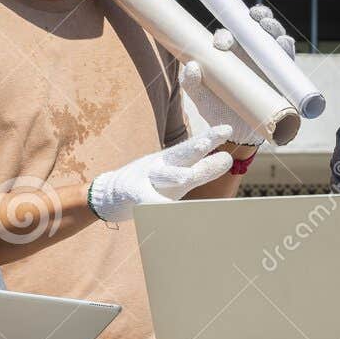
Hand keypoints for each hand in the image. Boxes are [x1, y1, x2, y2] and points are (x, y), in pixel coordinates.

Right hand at [86, 126, 234, 221]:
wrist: (110, 193)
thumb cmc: (150, 183)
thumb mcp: (177, 174)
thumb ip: (202, 168)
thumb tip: (229, 160)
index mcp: (173, 160)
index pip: (194, 147)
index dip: (210, 138)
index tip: (228, 130)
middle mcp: (161, 164)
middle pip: (181, 154)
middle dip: (197, 147)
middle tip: (209, 141)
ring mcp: (145, 177)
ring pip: (163, 175)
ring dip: (174, 175)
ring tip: (186, 177)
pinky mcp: (132, 193)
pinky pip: (145, 199)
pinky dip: (153, 204)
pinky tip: (161, 209)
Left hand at [179, 6, 295, 146]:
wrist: (238, 136)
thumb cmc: (218, 111)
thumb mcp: (201, 97)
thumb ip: (191, 83)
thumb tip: (191, 66)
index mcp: (232, 54)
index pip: (231, 35)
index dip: (227, 33)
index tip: (222, 43)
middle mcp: (251, 55)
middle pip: (258, 29)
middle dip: (259, 17)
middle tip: (254, 16)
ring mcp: (268, 65)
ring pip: (274, 39)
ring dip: (273, 28)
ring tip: (267, 25)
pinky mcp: (282, 77)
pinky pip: (288, 59)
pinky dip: (287, 47)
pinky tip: (283, 42)